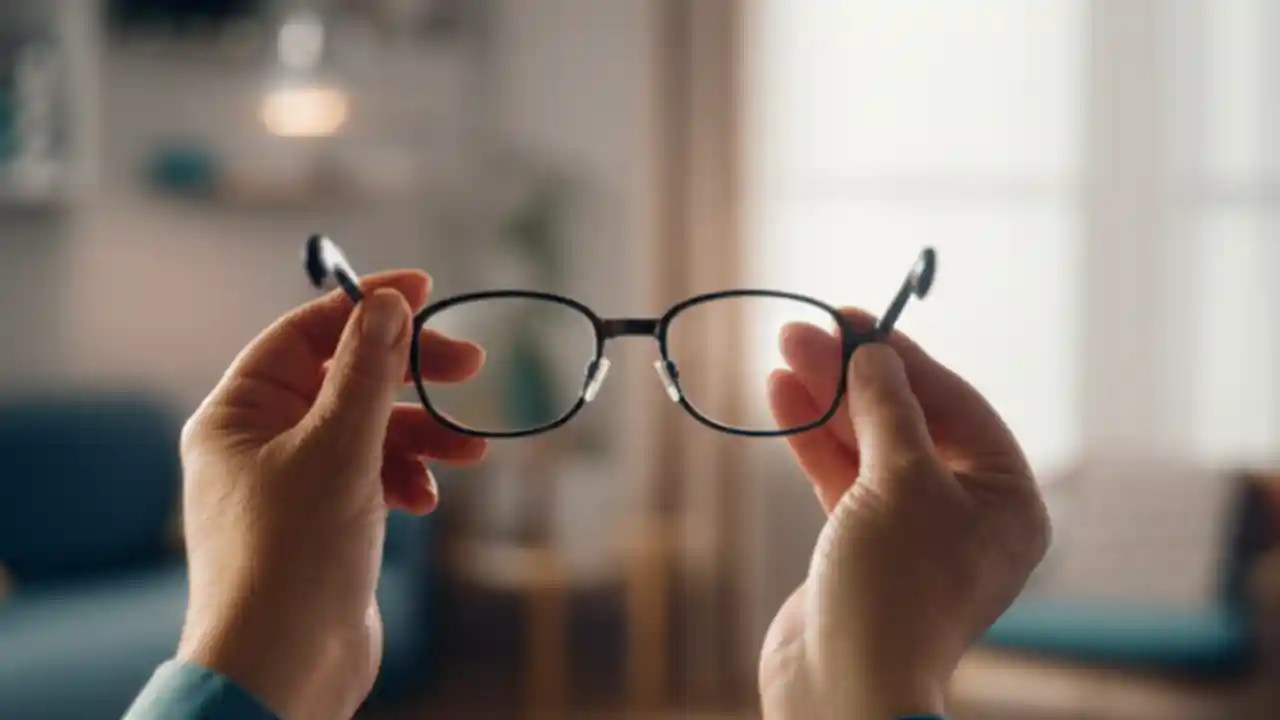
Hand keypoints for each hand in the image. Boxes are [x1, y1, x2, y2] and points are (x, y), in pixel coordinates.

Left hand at [177, 272, 487, 718]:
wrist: (284, 668)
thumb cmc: (291, 556)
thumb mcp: (338, 448)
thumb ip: (366, 371)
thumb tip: (386, 303)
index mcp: (238, 414)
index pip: (305, 332)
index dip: (365, 306)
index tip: (425, 290)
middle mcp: (260, 442)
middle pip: (346, 379)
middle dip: (409, 376)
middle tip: (470, 364)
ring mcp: (294, 484)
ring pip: (368, 431)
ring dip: (420, 435)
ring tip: (467, 452)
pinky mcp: (325, 521)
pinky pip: (373, 477)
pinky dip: (406, 479)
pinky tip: (427, 500)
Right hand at [758, 309, 1049, 719]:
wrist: (844, 688)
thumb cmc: (894, 586)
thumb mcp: (901, 481)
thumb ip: (888, 409)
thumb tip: (875, 353)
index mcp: (1005, 499)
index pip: (955, 405)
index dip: (902, 358)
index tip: (852, 317)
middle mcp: (964, 513)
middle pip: (907, 421)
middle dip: (853, 376)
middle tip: (803, 331)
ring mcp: (910, 531)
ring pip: (868, 447)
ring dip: (826, 402)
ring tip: (783, 353)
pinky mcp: (861, 546)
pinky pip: (841, 479)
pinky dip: (813, 441)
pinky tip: (782, 399)